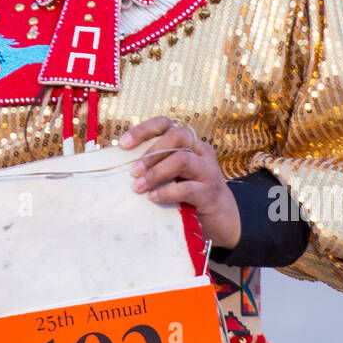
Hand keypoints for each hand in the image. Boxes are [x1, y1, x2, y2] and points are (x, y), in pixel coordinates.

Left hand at [120, 118, 240, 251]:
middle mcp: (201, 152)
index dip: (143, 130)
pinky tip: (153, 197)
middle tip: (133, 171)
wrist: (222, 219)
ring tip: (138, 186)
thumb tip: (120, 162)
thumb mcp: (175, 174)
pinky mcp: (210, 192)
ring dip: (156, 173)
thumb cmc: (190, 193)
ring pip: (181, 159)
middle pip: (177, 136)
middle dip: (151, 151)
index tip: (123, 143)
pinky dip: (167, 192)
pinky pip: (187, 188)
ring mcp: (208, 171)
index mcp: (190, 143)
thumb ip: (157, 164)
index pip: (166, 124)